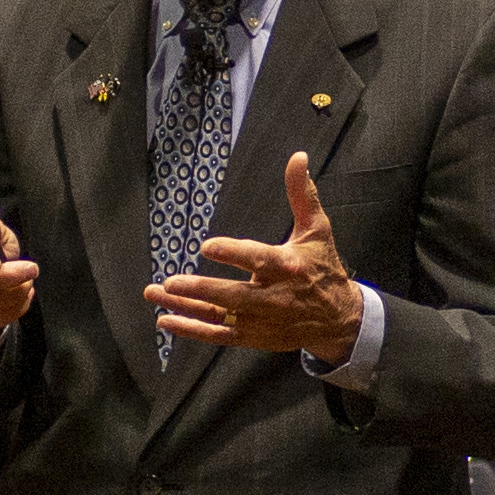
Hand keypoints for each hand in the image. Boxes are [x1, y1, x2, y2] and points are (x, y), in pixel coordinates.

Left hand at [148, 151, 363, 360]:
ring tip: (154, 293)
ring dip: (185, 307)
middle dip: (201, 289)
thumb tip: (297, 157)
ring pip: (218, 315)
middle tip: (171, 282)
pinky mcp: (253, 336)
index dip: (233, 254)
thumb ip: (301, 195)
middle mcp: (274, 296)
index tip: (207, 246)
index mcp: (288, 266)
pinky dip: (191, 330)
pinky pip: (218, 335)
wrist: (339, 318)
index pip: (258, 259)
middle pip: (233, 295)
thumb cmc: (322, 268)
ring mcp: (261, 320)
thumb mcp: (316, 230)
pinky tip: (165, 320)